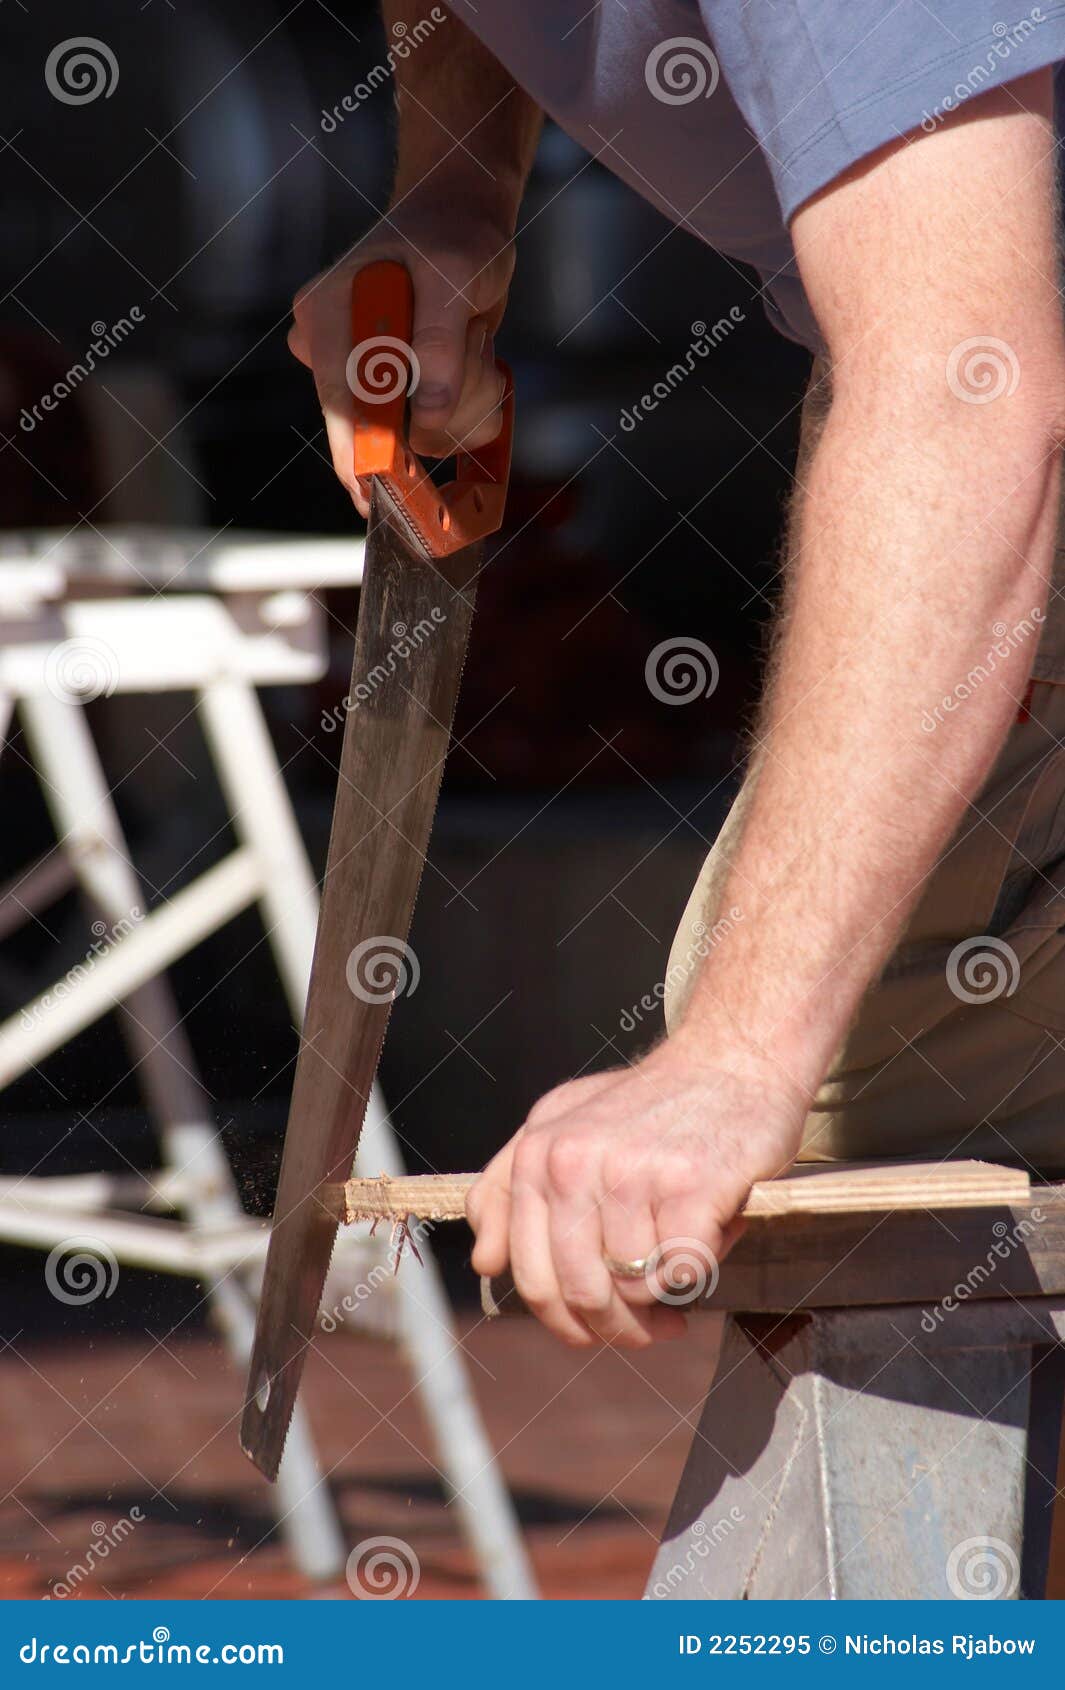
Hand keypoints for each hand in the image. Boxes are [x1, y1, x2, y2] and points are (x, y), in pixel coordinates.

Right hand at [288, 187, 514, 513]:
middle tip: (470, 342)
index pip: (340, 403)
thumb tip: (426, 416)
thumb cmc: (453, 234)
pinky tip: (470, 354)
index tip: (374, 499)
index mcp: (329, 317)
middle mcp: (336, 350)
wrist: (465, 219)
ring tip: (471, 338)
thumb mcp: (454, 279)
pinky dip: (470, 404)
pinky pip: (437, 429)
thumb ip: (439, 347)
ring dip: (467, 400)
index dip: (358, 456)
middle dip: (444, 404)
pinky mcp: (398, 392)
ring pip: (421, 434)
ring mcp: (366, 375)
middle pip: (384, 428)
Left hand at [465, 1040, 808, 1347]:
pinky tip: (712, 1236)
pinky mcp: (689, 1186)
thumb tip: (485, 1263)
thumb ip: (507, 1188)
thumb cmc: (648, 1103)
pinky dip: (699, 1269)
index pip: (530, 1276)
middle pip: (581, 1294)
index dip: (566, 1321)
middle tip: (655, 1327)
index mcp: (536, 1155)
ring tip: (688, 1245)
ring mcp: (630, 1173)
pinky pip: (678, 1274)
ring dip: (667, 1290)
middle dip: (620, 1328)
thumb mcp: (560, 1124)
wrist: (731, 1060)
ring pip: (633, 1288)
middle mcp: (573, 1162)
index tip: (599, 1327)